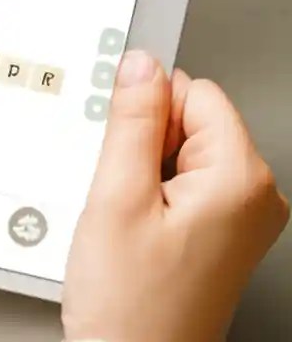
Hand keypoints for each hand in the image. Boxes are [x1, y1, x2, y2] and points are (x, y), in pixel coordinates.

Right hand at [63, 50, 288, 341]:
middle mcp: (254, 195)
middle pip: (188, 122)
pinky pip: (181, 187)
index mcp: (240, 178)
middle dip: (141, 148)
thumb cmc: (132, 305)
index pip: (193, 91)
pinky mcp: (220, 233)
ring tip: (128, 225)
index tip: (122, 151)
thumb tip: (142, 65)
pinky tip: (135, 235)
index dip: (144, 115)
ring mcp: (240, 217)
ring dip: (141, 177)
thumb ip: (131, 122)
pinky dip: (148, 201)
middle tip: (122, 199)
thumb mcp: (116, 197)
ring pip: (178, 155)